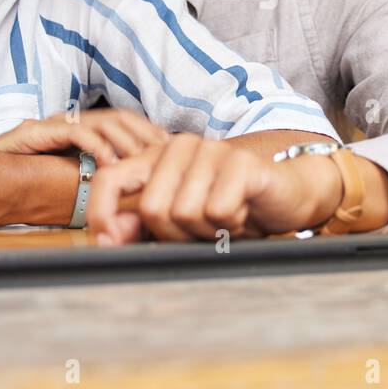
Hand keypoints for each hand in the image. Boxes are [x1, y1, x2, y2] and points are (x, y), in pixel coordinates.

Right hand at [0, 109, 168, 165]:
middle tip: (163, 154)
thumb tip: (134, 185)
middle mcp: (68, 121)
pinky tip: (109, 161)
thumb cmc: (23, 181)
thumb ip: (97, 174)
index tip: (170, 149)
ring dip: (125, 140)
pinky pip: (73, 131)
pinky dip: (95, 144)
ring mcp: (53, 124)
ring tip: (141, 159)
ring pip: (101, 120)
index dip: (148, 131)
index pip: (125, 120)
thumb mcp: (69, 176)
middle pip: (119, 116)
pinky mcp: (36, 131)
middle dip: (144, 134)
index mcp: (80, 129)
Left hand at [86, 134, 343, 245]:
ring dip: (208, 231)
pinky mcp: (240, 162)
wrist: (287, 195)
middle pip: (153, 209)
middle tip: (202, 229)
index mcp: (157, 158)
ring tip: (225, 218)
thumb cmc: (230, 208)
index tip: (104, 241)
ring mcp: (211, 151)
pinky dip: (231, 225)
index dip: (100, 212)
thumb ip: (142, 225)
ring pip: (185, 213)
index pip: (110, 178)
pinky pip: (217, 211)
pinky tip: (242, 212)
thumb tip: (106, 236)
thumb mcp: (180, 221)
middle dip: (176, 234)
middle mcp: (180, 147)